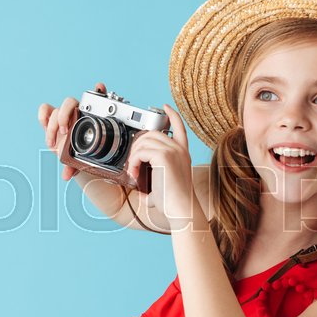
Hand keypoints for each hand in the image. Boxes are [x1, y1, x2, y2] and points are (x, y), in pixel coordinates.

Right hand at [37, 82, 107, 180]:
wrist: (74, 161)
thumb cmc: (84, 160)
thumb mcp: (82, 163)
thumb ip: (75, 166)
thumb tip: (66, 175)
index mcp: (91, 120)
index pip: (95, 100)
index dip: (98, 91)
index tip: (99, 87)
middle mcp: (77, 116)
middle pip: (70, 103)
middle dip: (65, 115)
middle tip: (65, 131)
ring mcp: (64, 118)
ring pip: (56, 110)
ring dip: (53, 124)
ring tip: (53, 142)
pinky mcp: (51, 121)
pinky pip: (45, 110)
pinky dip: (43, 116)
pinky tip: (45, 126)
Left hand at [125, 104, 195, 223]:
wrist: (182, 210)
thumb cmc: (176, 203)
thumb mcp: (166, 186)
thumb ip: (157, 183)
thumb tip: (144, 195)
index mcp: (183, 152)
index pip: (180, 127)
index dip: (172, 115)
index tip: (165, 107)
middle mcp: (179, 149)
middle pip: (152, 133)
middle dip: (138, 144)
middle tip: (134, 163)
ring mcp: (173, 151)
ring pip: (144, 141)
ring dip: (134, 156)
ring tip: (134, 171)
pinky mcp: (165, 157)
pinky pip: (141, 152)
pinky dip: (134, 162)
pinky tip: (135, 174)